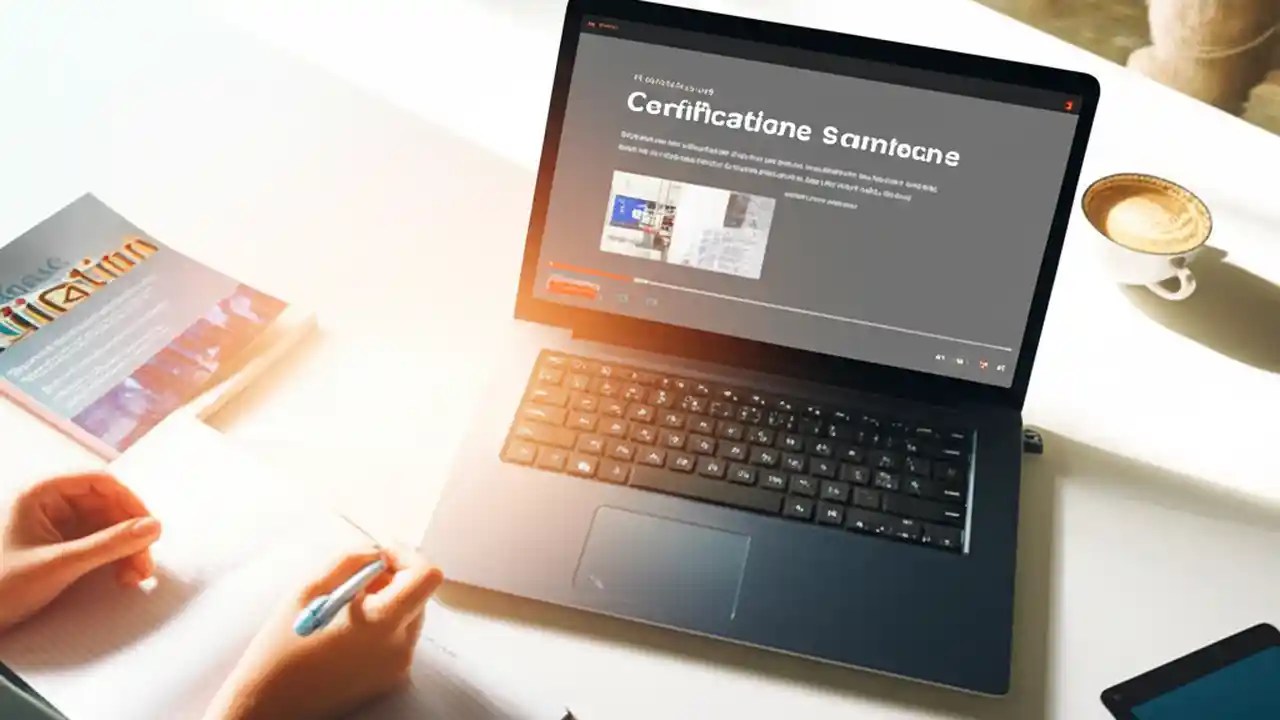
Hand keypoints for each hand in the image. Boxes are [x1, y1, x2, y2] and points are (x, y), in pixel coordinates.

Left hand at [0, 471, 161, 633]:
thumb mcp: (60, 564)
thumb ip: (109, 545)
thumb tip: (152, 528)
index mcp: (41, 494)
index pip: (100, 482)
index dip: (130, 503)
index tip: (149, 528)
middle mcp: (49, 505)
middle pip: (107, 507)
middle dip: (130, 535)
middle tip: (144, 563)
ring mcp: (53, 527)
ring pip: (106, 527)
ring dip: (125, 550)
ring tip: (134, 576)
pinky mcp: (57, 548)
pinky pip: (96, 544)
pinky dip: (113, 559)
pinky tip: (120, 576)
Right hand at [206, 546, 443, 719]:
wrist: (268, 702)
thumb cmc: (282, 644)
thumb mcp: (310, 588)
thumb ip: (350, 560)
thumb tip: (377, 551)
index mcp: (383, 622)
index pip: (427, 576)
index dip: (405, 555)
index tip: (378, 554)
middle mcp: (400, 647)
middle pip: (419, 595)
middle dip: (392, 578)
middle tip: (354, 579)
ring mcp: (398, 667)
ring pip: (409, 616)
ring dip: (386, 601)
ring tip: (346, 606)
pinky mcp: (389, 679)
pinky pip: (398, 639)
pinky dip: (381, 625)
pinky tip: (347, 630)